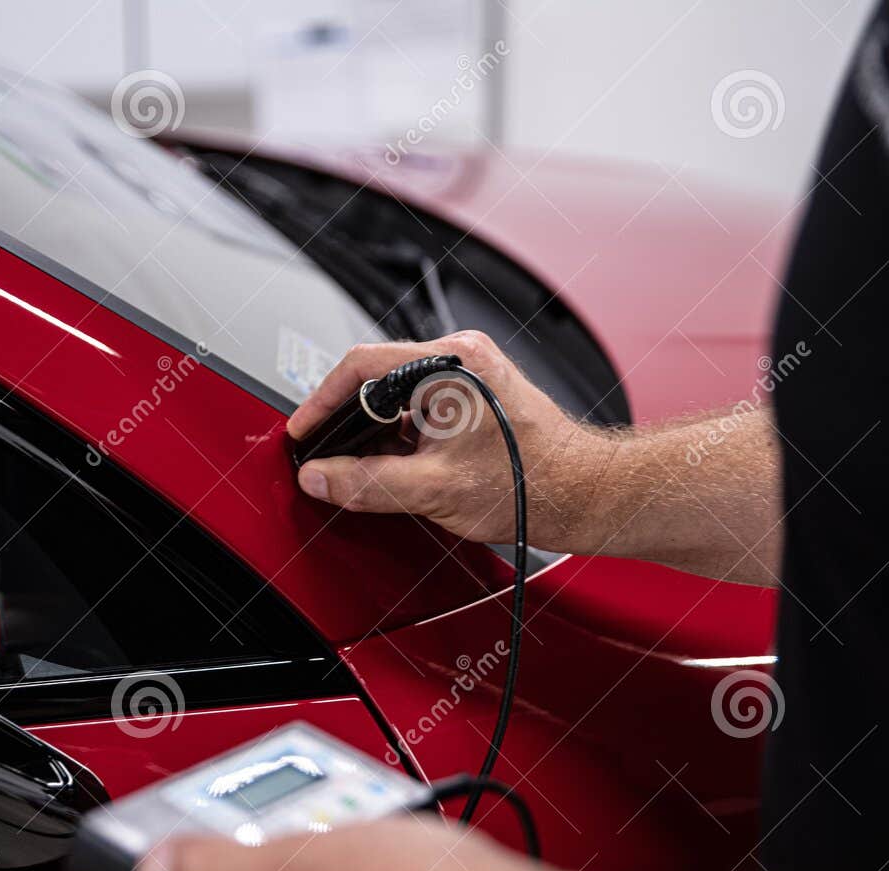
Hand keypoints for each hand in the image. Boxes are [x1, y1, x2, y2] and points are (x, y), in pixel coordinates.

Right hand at [287, 331, 616, 548]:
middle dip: (348, 423)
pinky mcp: (479, 395)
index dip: (321, 403)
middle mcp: (461, 357)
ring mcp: (472, 374)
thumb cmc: (532, 482)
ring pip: (399, 395)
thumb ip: (365, 483)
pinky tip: (398, 468)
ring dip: (376, 433)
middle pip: (378, 379)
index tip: (303, 433)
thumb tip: (320, 479)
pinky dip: (402, 436)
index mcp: (450, 362)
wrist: (585, 494)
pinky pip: (422, 406)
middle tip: (326, 457)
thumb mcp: (432, 490)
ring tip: (366, 470)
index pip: (360, 367)